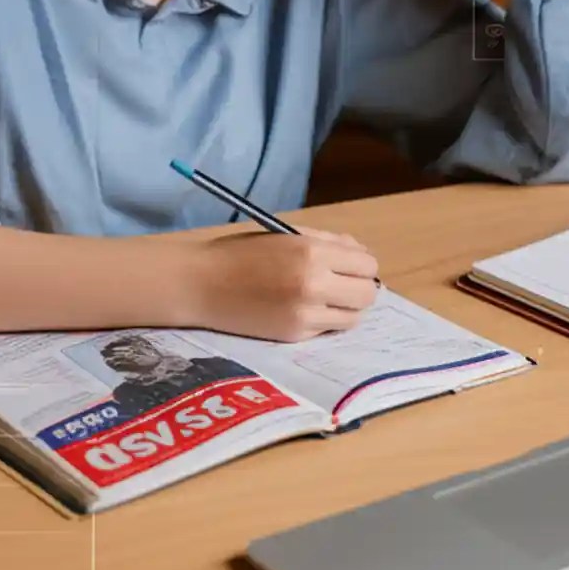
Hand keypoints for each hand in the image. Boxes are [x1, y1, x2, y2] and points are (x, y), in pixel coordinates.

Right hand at [187, 227, 380, 342]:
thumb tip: (360, 253)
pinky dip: (323, 321)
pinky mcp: (294, 335)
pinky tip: (303, 309)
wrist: (201, 284)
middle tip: (341, 284)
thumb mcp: (286, 235)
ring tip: (324, 299)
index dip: (360, 265)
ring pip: (353, 318)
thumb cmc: (241, 252)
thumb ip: (327, 241)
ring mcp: (305, 313)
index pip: (367, 265)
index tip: (348, 266)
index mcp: (312, 252)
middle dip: (359, 288)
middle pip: (367, 294)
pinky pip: (328, 330)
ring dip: (345, 308)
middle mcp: (314, 284)